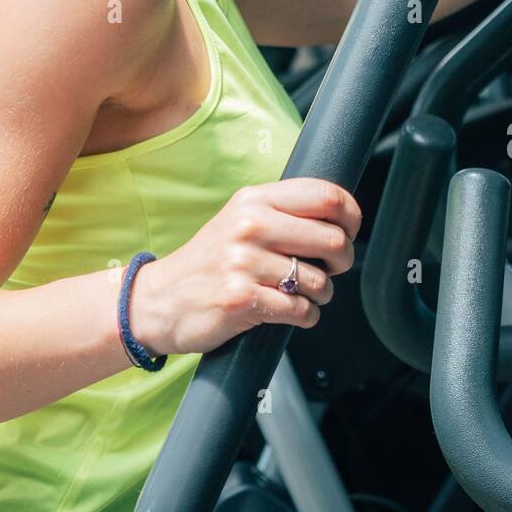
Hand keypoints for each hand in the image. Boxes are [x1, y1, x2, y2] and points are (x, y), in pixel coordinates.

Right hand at [127, 178, 360, 357]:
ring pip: (320, 282)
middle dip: (343, 260)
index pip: (326, 195)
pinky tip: (289, 312)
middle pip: (333, 239)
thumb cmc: (210, 262)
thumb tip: (339, 217)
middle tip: (332, 270)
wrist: (160, 301)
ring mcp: (244, 262)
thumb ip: (282, 212)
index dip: (351, 216)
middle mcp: (250, 225)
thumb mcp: (240, 219)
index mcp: (255, 199)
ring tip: (301, 294)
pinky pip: (301, 310)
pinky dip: (304, 317)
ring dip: (321, 295)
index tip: (350, 231)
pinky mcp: (242, 299)